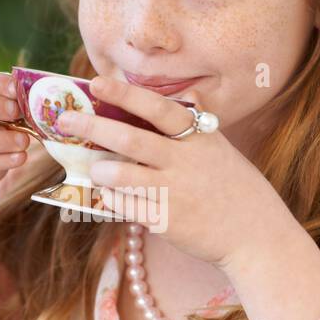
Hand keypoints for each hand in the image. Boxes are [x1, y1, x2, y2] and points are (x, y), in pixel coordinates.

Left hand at [54, 74, 284, 267]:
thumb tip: (163, 104)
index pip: (157, 108)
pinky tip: (107, 196)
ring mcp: (175, 192)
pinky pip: (126, 207)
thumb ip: (191, 130)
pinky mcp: (166, 221)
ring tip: (93, 168)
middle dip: (92, 126)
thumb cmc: (234, 189)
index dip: (125, 93)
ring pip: (121, 175)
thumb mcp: (219, 150)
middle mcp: (185, 161)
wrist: (254, 236)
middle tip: (66, 120)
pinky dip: (111, 199)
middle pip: (130, 138)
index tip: (96, 83)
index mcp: (198, 138)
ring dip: (99, 169)